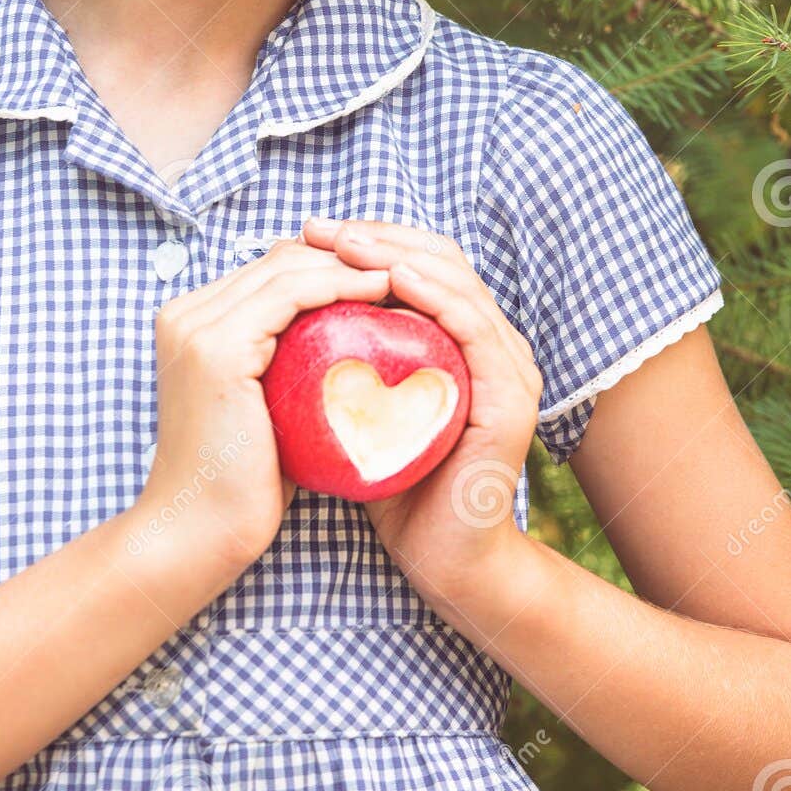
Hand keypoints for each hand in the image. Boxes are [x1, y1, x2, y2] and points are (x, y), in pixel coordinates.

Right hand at [133, 238, 392, 596]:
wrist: (198, 536)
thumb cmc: (241, 485)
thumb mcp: (267, 408)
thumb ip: (288, 367)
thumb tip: (345, 347)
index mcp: (190, 322)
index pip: (271, 271)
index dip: (331, 266)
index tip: (386, 277)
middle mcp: (185, 314)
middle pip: (278, 260)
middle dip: (346, 256)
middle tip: (403, 268)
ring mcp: (197, 328)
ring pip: (287, 268)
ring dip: (350, 264)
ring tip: (403, 275)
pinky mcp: (217, 349)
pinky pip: (291, 295)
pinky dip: (341, 285)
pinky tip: (382, 292)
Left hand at [300, 216, 541, 628]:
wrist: (442, 562)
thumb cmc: (393, 486)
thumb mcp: (359, 406)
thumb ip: (343, 359)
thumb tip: (278, 313)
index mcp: (461, 339)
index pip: (420, 263)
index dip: (368, 241)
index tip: (310, 234)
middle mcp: (493, 343)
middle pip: (439, 259)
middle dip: (376, 236)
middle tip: (320, 229)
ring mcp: (509, 366)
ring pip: (456, 282)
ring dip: (398, 255)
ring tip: (346, 244)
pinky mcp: (512, 395)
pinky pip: (472, 328)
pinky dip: (433, 297)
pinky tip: (391, 282)